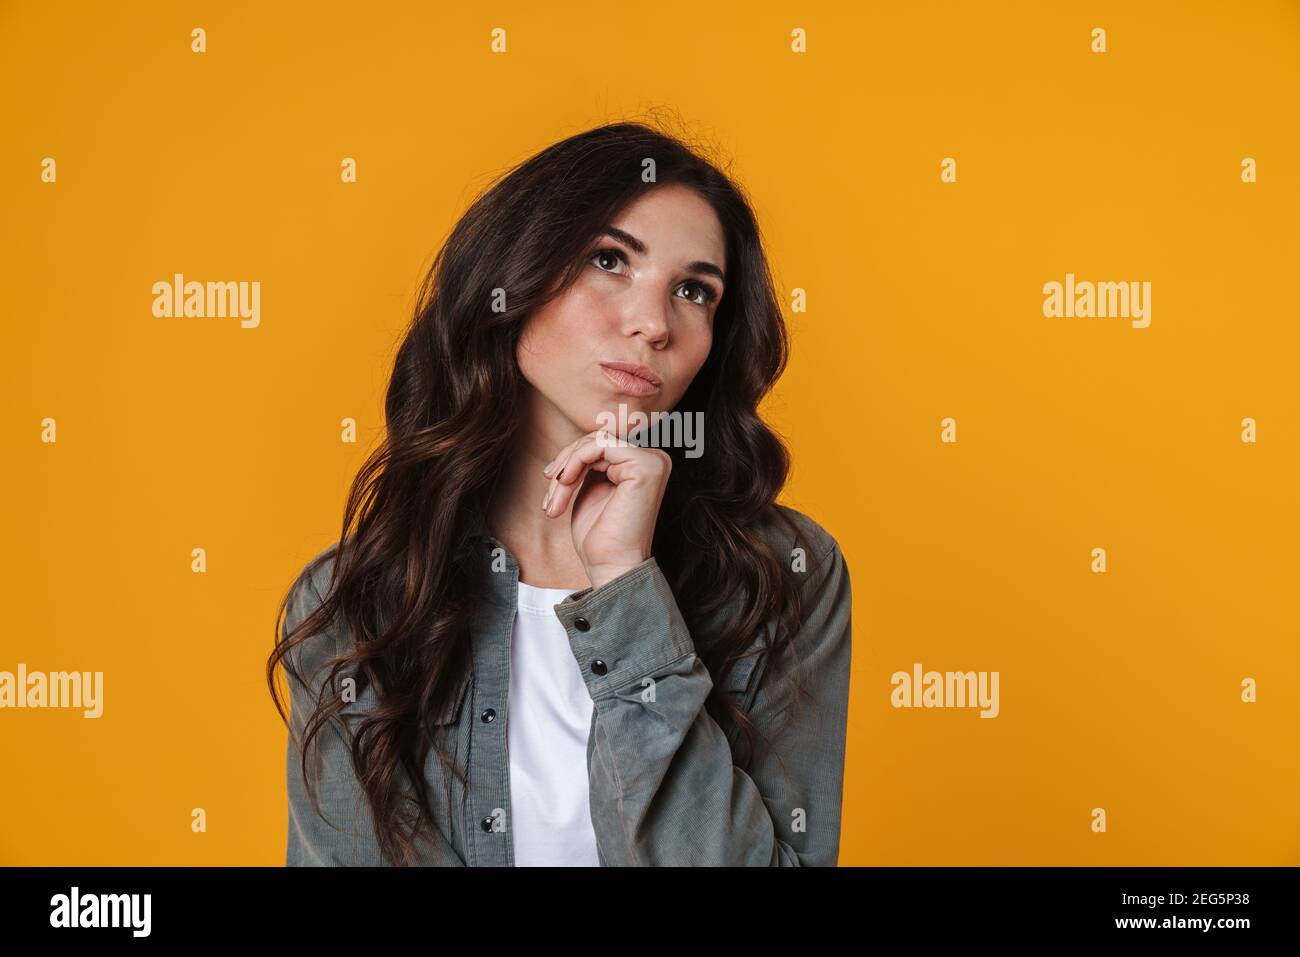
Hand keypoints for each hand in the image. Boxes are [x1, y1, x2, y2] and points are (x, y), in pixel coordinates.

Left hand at [541, 429, 670, 588]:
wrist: (609, 565)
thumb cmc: (599, 535)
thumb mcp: (591, 488)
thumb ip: (590, 463)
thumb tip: (578, 441)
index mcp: (644, 465)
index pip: (601, 444)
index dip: (570, 459)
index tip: (550, 481)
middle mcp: (655, 460)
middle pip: (597, 440)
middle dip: (565, 464)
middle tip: (550, 497)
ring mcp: (653, 462)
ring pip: (595, 441)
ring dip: (566, 467)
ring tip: (555, 499)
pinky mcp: (645, 467)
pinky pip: (599, 446)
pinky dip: (575, 461)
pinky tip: (565, 483)